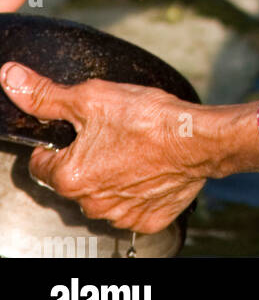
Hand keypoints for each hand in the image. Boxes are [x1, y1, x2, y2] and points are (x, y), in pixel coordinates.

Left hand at [0, 61, 204, 234]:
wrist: (198, 139)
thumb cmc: (149, 119)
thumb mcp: (92, 97)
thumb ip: (46, 95)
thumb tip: (11, 80)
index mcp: (69, 176)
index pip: (42, 161)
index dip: (58, 141)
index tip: (80, 129)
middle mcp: (88, 203)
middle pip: (73, 179)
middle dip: (86, 159)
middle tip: (111, 134)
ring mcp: (118, 215)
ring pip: (101, 194)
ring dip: (109, 176)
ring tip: (132, 149)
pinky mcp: (145, 220)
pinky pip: (130, 207)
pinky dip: (136, 191)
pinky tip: (148, 169)